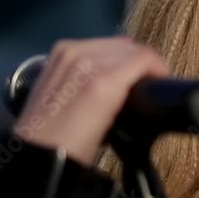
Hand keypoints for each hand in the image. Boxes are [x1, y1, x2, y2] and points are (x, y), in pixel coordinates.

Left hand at [14, 36, 170, 165]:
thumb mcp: (116, 130)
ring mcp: (67, 53)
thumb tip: (151, 90)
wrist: (34, 154)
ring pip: (113, 43)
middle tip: (149, 84)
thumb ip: (138, 103)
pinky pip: (94, 44)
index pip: (144, 56)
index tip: (165, 84)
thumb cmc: (77, 150)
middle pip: (130, 46)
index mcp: (102, 80)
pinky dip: (106, 54)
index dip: (161, 69)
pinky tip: (107, 73)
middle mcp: (84, 59)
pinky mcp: (58, 54)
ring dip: (126, 58)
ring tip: (130, 79)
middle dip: (145, 63)